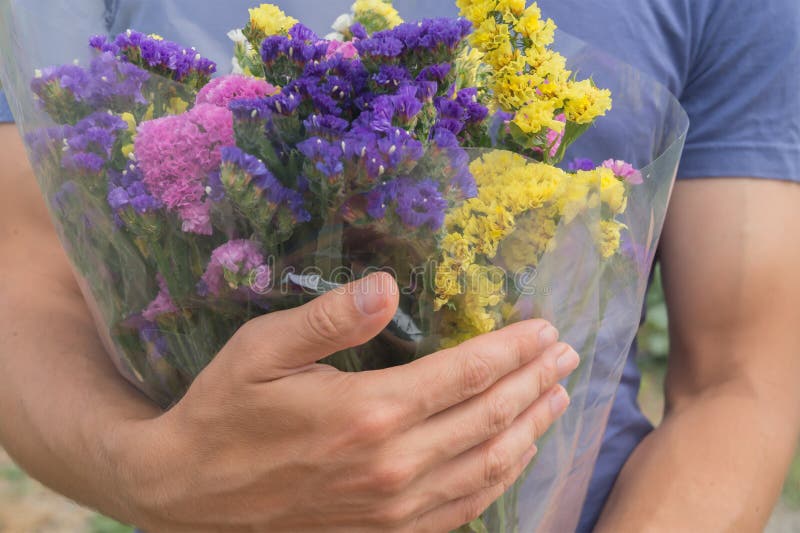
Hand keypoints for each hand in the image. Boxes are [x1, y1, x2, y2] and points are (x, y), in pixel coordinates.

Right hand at [114, 273, 578, 531]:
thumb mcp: (261, 350)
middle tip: (568, 357)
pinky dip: (501, 478)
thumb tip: (387, 284)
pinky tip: (516, 456)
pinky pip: (465, 509)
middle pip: (490, 418)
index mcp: (370, 413)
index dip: (513, 349)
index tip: (546, 329)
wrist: (190, 495)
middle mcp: (394, 465)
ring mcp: (395, 509)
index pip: (466, 374)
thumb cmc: (225, 412)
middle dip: (535, 383)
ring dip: (531, 430)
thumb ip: (329, 317)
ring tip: (557, 399)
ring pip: (489, 466)